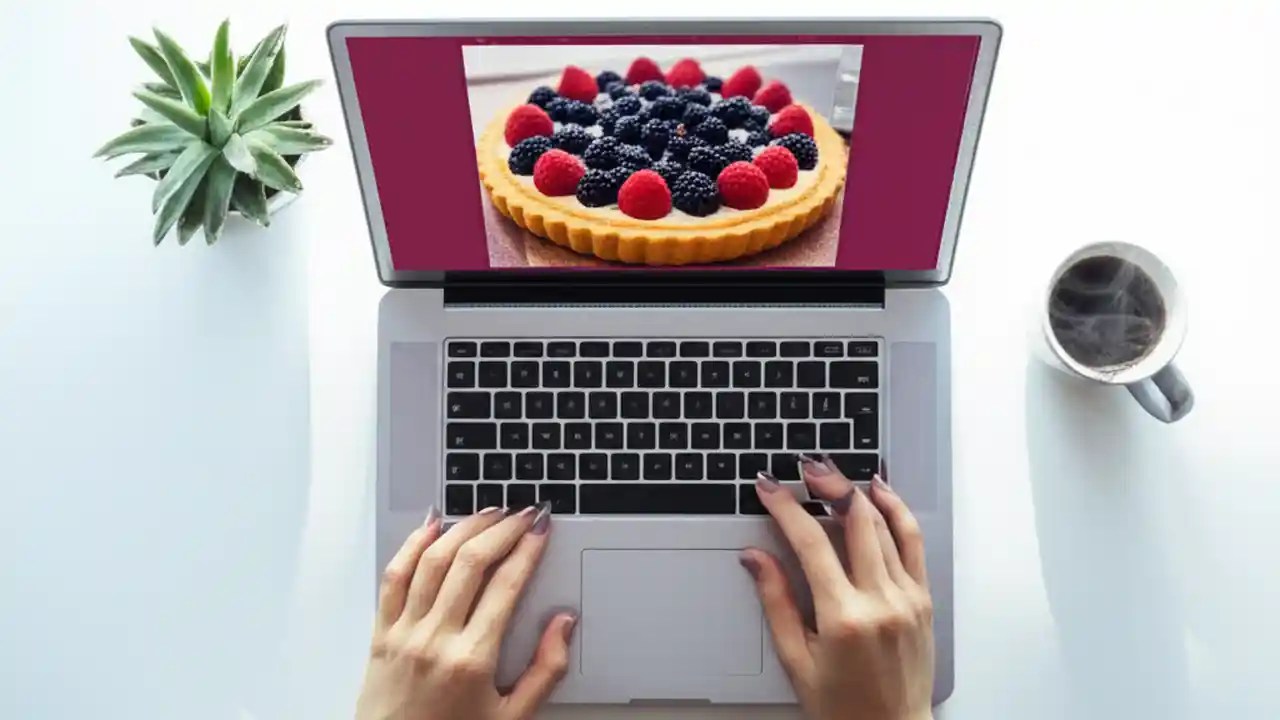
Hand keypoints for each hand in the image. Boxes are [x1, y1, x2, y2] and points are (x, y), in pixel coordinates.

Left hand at [355, 503, 576, 719]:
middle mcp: (435, 639)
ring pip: (433, 561)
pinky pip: (394, 576)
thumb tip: (563, 624)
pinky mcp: (381, 632)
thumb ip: (545, 670)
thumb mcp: (512, 718)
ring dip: (463, 529)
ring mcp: (404, 632)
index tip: (541, 530)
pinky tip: (432, 526)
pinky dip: (413, 545)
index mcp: (472, 660)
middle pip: (470, 563)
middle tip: (522, 514)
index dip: (528, 550)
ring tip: (488, 513)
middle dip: (501, 529)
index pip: (506, 586)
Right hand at [742, 460, 934, 719]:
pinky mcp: (923, 599)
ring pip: (884, 525)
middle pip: (854, 521)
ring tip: (833, 473)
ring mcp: (907, 598)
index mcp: (844, 618)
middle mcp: (881, 602)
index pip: (809, 543)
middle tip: (803, 467)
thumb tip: (755, 557)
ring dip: (857, 492)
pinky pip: (912, 542)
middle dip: (826, 485)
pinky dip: (896, 511)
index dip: (785, 507)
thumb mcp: (796, 659)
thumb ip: (776, 601)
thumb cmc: (842, 707)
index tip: (768, 487)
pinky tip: (880, 492)